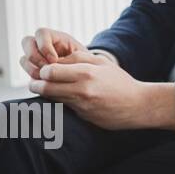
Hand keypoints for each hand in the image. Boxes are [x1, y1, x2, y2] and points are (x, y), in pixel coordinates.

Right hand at [20, 27, 85, 79]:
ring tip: (48, 76)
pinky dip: (34, 79)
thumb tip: (57, 64)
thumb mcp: (82, 56)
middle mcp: (41, 45)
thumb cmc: (85, 63)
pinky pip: (26, 73)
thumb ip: (70, 56)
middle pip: (26, 42)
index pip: (41, 33)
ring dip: (34, 69)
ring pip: (24, 59)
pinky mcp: (33, 71)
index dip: (44, 46)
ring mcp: (35, 58)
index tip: (55, 59)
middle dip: (36, 57)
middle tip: (48, 68)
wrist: (84, 75)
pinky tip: (45, 82)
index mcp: (55, 37)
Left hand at [28, 51, 174, 130]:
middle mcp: (82, 89)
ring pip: (50, 98)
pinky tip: (61, 98)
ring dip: (45, 94)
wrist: (137, 105)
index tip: (46, 69)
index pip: (50, 70)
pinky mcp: (82, 115)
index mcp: (86, 72)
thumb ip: (78, 58)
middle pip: (44, 86)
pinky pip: (62, 107)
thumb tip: (56, 60)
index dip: (44, 69)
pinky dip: (57, 102)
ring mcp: (81, 105)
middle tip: (37, 81)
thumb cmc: (120, 81)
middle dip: (37, 83)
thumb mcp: (102, 63)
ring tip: (47, 88)